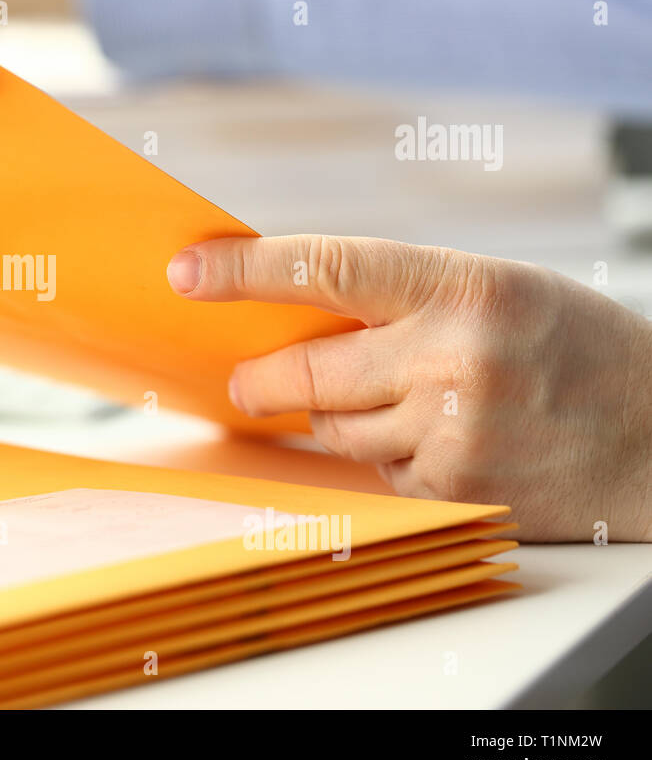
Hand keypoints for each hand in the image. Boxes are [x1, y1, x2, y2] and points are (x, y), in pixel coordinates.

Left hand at [166, 235, 651, 541]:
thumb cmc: (573, 348)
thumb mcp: (498, 290)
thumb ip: (402, 299)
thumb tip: (291, 313)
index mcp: (465, 287)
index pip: (328, 267)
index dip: (244, 271)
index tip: (185, 273)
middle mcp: (453, 360)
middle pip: (308, 369)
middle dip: (261, 380)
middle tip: (242, 381)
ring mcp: (453, 433)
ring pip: (336, 427)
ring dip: (340, 416)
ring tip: (405, 400)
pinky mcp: (454, 492)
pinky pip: (378, 470)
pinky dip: (388, 455)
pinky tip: (443, 439)